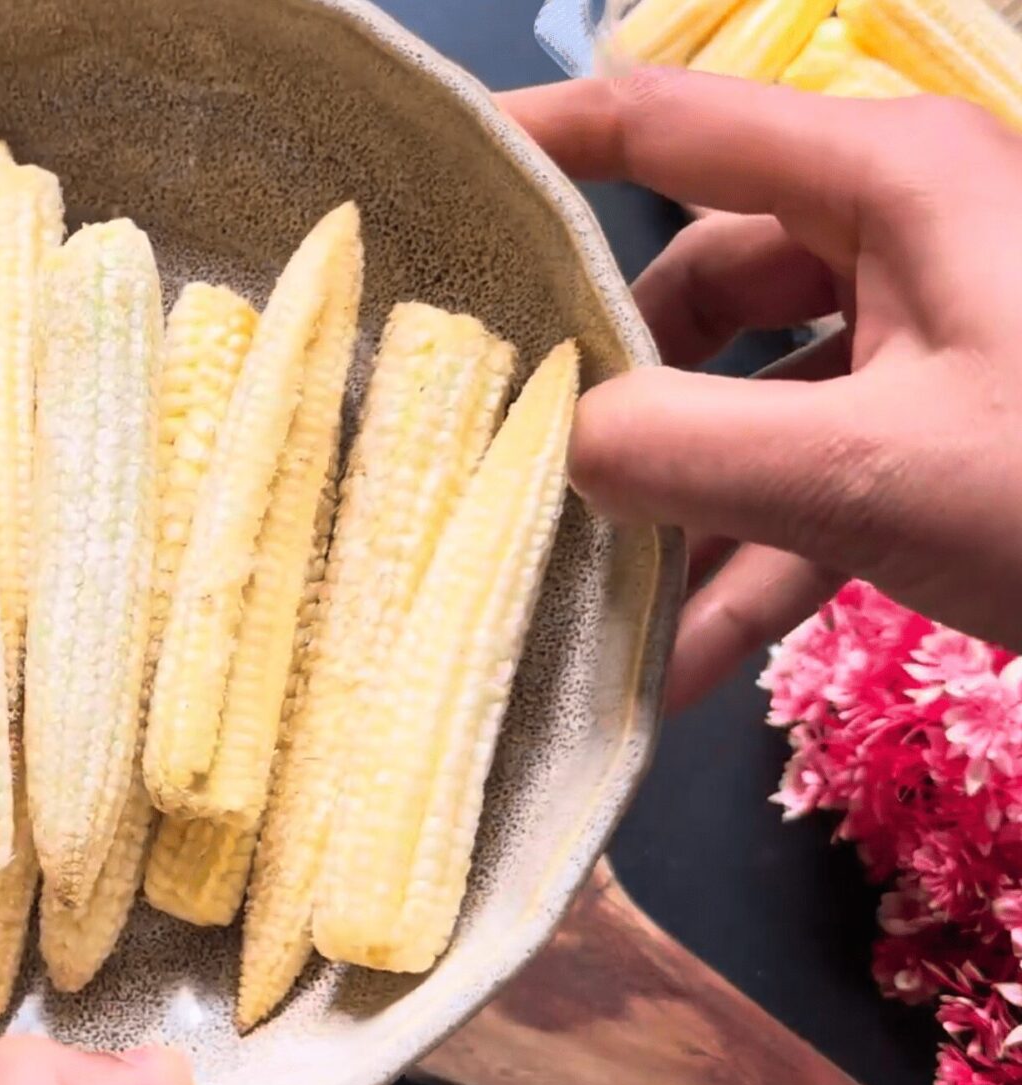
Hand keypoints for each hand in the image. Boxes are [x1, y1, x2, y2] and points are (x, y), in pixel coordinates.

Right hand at [500, 71, 1021, 707]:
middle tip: (513, 472)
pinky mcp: (950, 436)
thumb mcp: (873, 474)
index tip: (425, 186)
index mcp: (888, 183)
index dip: (535, 146)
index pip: (664, 125)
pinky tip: (680, 667)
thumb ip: (683, 451)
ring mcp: (930, 342)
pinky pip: (814, 482)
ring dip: (677, 513)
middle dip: (611, 397)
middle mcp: (900, 238)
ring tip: (596, 612)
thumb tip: (550, 447)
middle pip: (696, 288)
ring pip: (750, 403)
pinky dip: (749, 564)